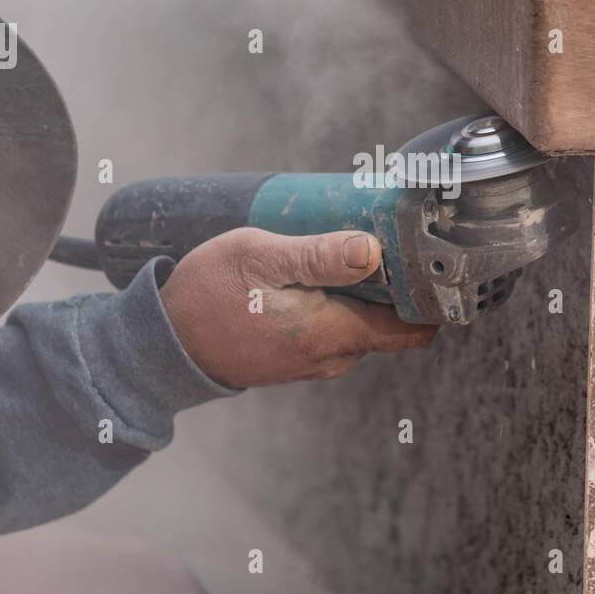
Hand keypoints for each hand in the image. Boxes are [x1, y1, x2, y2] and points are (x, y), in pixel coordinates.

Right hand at [159, 227, 436, 387]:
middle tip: (379, 231)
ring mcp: (315, 362)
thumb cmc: (206, 294)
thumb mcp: (260, 257)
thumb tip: (373, 251)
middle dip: (392, 280)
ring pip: (361, 321)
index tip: (432, 258)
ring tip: (341, 243)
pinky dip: (336, 300)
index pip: (413, 329)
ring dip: (360, 288)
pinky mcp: (298, 358)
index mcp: (332, 333)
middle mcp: (332, 356)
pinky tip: (314, 270)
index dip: (430, 295)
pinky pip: (335, 327)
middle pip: (390, 318)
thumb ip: (319, 256)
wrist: (162, 342)